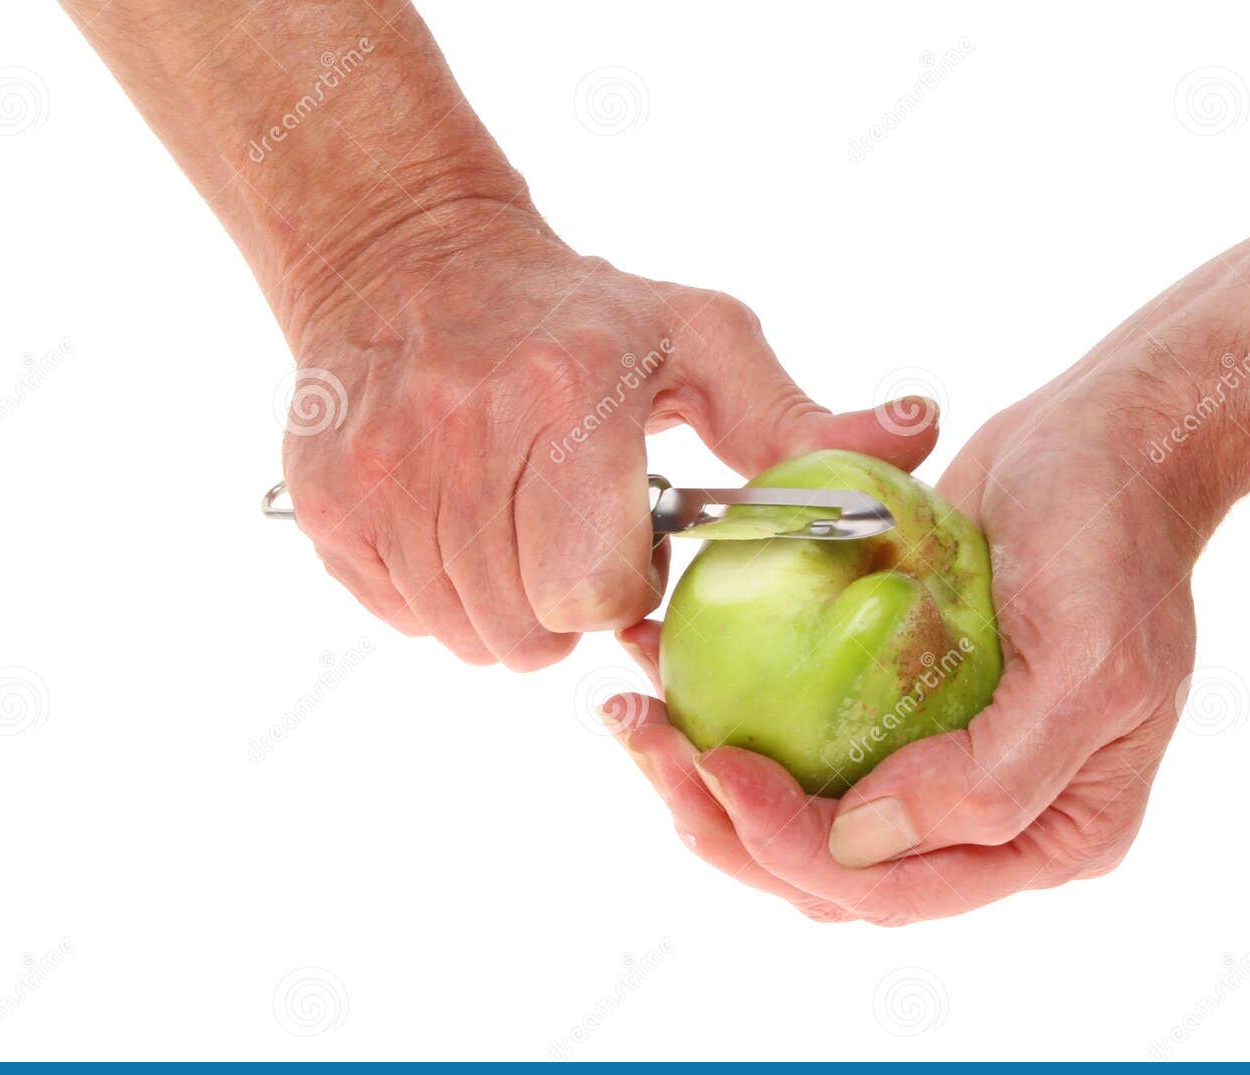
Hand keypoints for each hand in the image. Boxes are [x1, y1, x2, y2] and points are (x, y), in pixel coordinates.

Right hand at [282, 198, 938, 665]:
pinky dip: (438, 594)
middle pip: (529, 632)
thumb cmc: (583, 316)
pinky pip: (402, 616)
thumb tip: (923, 431)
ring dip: (505, 609)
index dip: (623, 588)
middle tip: (570, 539)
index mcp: (568, 403)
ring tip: (517, 529)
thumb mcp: (704, 347)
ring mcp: (380, 478)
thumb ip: (802, 423)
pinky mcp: (325, 506)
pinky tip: (458, 525)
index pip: (597, 591)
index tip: (625, 544)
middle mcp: (459, 440)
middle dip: (566, 608)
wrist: (410, 262)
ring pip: (465, 637)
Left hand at [606, 304, 1237, 922]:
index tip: (715, 764)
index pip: (894, 887)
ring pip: (799, 812)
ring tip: (631, 710)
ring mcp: (935, 762)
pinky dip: (730, 711)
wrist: (1115, 441)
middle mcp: (985, 818)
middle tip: (639, 737)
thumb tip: (861, 844)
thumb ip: (993, 780)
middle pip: (826, 868)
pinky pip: (801, 734)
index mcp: (1045, 836)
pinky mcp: (896, 701)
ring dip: (705, 776)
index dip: (788, 845)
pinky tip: (663, 665)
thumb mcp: (1093, 666)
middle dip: (720, 818)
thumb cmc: (1118, 539)